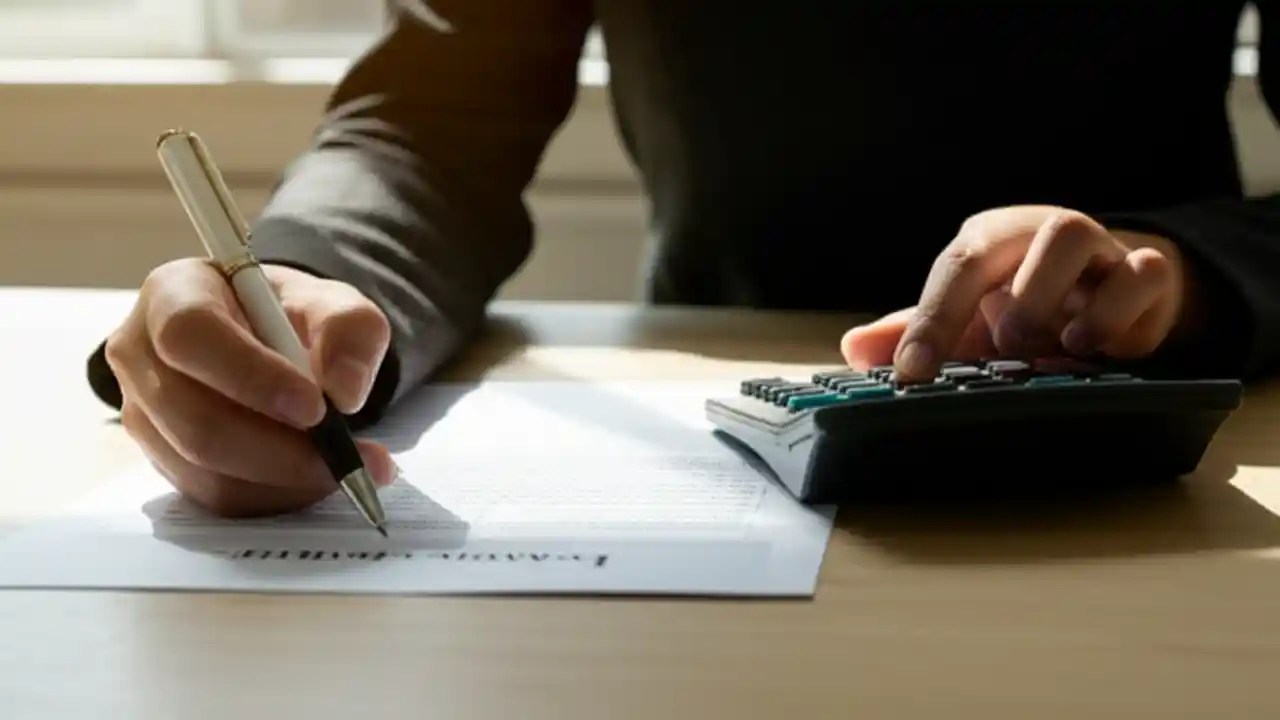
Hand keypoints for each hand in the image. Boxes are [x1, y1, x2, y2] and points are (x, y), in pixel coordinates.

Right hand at [104, 259, 396, 516]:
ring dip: (284, 478)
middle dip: (280, 449)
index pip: (191, 335)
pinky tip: (316, 478)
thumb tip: (345, 391)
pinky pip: (215, 495)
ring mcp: (143, 413)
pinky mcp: (163, 459)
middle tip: (348, 455)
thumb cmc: (289, 314)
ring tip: (345, 467)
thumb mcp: (332, 302)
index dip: (251, 376)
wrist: (269, 340)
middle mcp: (141, 354)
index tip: (316, 406)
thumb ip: (349, 329)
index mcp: (172, 293)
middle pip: (196, 420)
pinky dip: (274, 495)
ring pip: (206, 469)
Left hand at [841, 206, 1195, 379]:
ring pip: (1079, 234)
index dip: (932, 320)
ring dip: (1060, 296)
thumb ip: (911, 335)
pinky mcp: (1147, 276)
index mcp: (990, 242)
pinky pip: (1144, 275)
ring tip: (1059, 346)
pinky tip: (1103, 351)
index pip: (957, 267)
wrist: (1099, 299)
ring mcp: (1098, 250)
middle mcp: (1039, 234)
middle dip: (1015, 295)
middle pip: (1020, 234)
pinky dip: (1122, 315)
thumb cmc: (1017, 306)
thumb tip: (852, 349)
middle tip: (1008, 346)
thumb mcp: (965, 324)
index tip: (911, 373)